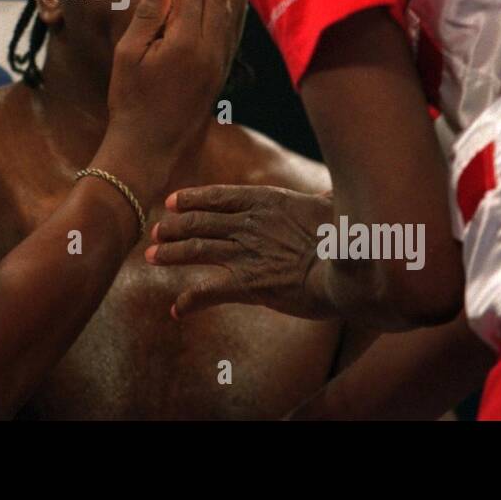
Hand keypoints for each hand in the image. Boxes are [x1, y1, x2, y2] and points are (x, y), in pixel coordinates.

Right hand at [104, 0, 233, 177]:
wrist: (149, 146)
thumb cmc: (130, 100)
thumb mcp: (128, 54)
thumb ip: (148, 15)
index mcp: (186, 44)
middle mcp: (210, 51)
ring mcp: (218, 63)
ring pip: (227, 13)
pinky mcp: (220, 74)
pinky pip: (229, 32)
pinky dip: (224, 8)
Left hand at [145, 183, 337, 319]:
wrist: (347, 271)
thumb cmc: (349, 238)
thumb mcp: (334, 207)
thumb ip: (322, 199)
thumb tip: (332, 189)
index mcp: (266, 201)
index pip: (219, 196)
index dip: (192, 199)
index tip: (173, 202)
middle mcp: (249, 223)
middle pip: (200, 222)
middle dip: (174, 227)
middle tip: (155, 233)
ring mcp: (245, 253)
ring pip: (196, 250)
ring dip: (171, 255)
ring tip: (151, 259)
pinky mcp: (246, 284)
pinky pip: (208, 291)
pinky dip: (189, 301)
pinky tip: (176, 309)